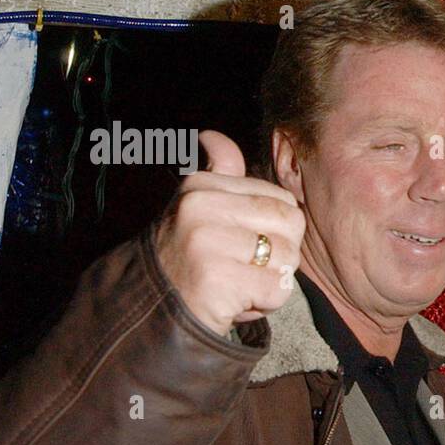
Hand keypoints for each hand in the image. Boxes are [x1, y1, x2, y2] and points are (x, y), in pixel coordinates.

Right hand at [154, 131, 305, 336]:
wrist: (154, 309)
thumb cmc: (190, 257)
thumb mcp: (198, 206)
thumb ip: (218, 172)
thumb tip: (212, 135)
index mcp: (201, 186)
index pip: (282, 200)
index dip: (275, 229)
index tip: (244, 243)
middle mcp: (200, 207)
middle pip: (290, 225)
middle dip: (280, 254)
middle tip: (248, 267)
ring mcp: (206, 242)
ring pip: (287, 259)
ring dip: (273, 281)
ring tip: (240, 284)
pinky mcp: (216, 280)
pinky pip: (276, 290)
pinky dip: (267, 303)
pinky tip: (239, 302)